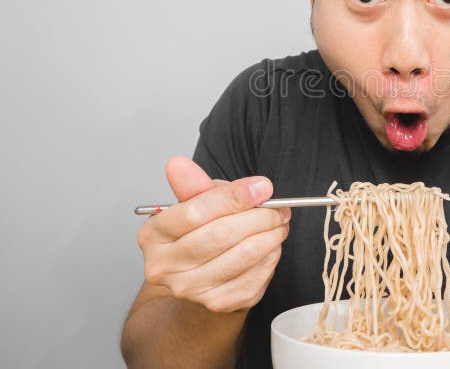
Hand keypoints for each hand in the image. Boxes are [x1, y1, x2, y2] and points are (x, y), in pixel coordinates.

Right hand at [136, 156, 289, 312]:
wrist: (198, 277)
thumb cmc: (198, 233)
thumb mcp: (194, 203)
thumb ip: (192, 184)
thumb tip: (178, 164)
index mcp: (153, 234)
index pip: (195, 212)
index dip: (235, 197)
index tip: (262, 187)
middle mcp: (164, 266)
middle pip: (222, 235)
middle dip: (260, 216)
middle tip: (278, 207)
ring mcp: (190, 289)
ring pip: (244, 255)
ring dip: (271, 235)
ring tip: (278, 223)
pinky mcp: (218, 303)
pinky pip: (256, 274)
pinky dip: (271, 255)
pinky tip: (270, 245)